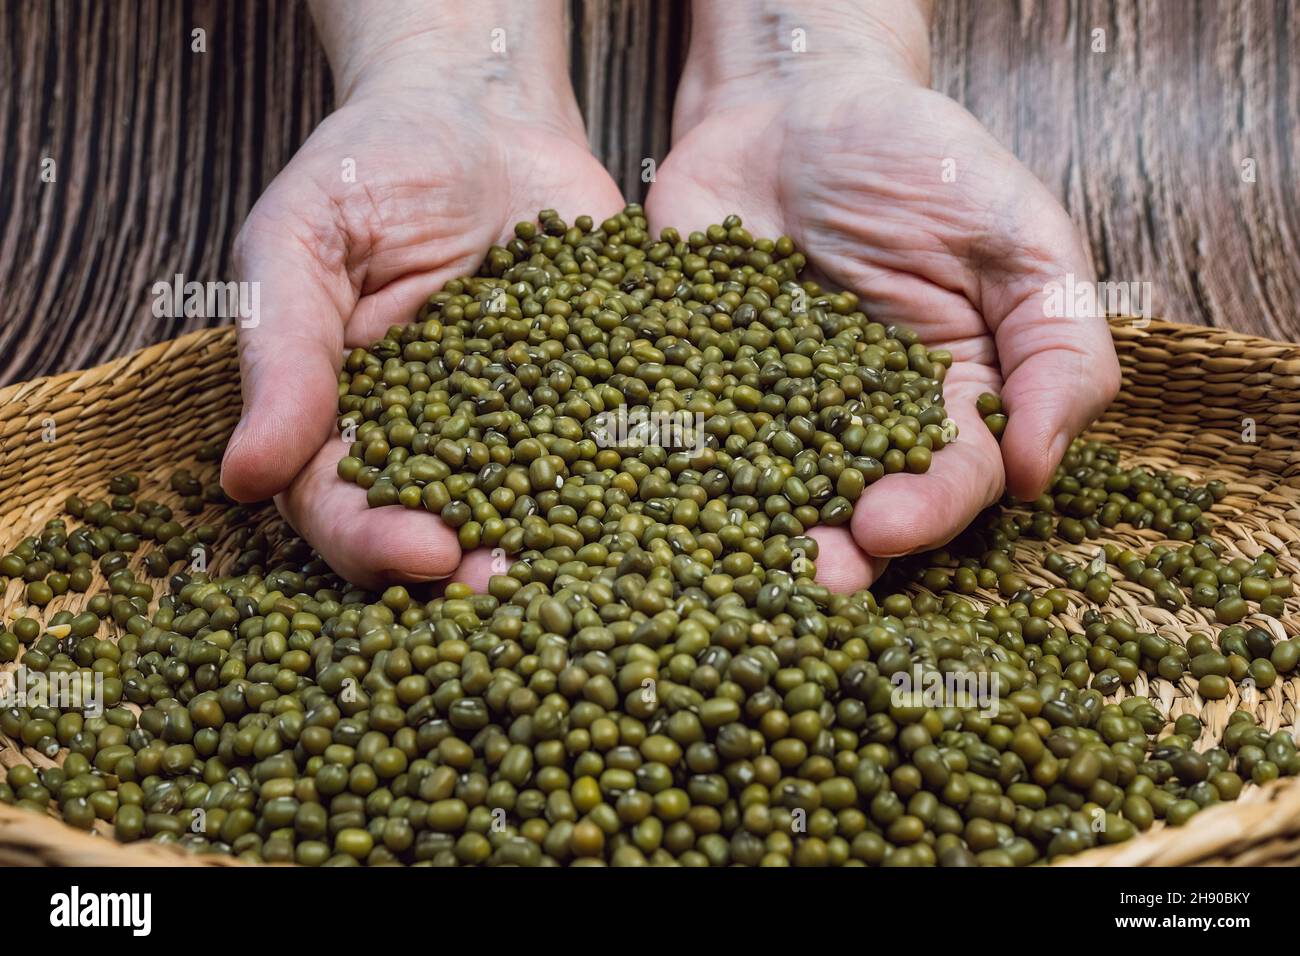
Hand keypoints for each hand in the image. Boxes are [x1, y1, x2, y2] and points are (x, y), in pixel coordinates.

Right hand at [220, 1, 623, 587]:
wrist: (483, 112)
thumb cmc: (373, 168)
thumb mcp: (303, 242)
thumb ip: (284, 353)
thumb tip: (241, 476)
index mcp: (346, 421)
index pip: (343, 507)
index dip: (375, 542)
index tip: (427, 554)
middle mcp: (433, 443)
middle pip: (440, 529)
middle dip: (475, 569)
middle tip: (518, 590)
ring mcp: (518, 426)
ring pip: (530, 510)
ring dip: (558, 551)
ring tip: (594, 578)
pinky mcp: (591, 398)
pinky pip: (607, 450)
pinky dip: (630, 483)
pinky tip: (661, 505)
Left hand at [647, 0, 1119, 591]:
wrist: (800, 104)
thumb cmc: (924, 163)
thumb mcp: (1021, 240)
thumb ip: (1058, 350)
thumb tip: (1040, 473)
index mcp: (948, 407)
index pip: (950, 482)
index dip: (925, 511)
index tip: (886, 524)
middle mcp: (856, 432)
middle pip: (851, 513)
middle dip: (832, 554)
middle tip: (808, 576)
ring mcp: (767, 417)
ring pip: (760, 500)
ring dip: (744, 543)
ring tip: (721, 575)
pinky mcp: (690, 390)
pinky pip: (676, 441)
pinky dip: (658, 476)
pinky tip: (637, 506)